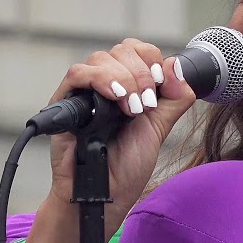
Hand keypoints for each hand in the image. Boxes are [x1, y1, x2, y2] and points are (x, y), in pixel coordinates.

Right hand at [46, 40, 195, 226]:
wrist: (106, 194)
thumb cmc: (126, 167)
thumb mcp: (159, 129)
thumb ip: (174, 99)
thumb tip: (179, 66)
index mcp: (128, 85)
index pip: (139, 50)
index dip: (152, 60)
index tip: (160, 84)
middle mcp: (105, 84)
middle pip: (122, 49)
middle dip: (141, 73)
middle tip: (145, 104)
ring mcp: (84, 91)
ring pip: (101, 58)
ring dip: (124, 79)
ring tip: (131, 109)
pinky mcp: (63, 102)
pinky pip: (77, 74)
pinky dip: (100, 81)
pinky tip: (115, 99)